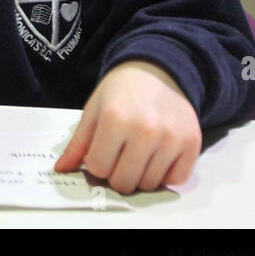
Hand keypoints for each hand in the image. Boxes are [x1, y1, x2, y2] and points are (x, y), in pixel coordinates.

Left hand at [54, 60, 200, 194]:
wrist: (157, 71)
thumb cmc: (120, 91)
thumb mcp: (93, 110)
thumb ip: (78, 143)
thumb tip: (62, 170)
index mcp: (115, 119)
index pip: (99, 167)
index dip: (96, 163)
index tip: (100, 152)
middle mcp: (146, 130)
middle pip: (124, 182)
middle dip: (116, 175)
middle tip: (117, 158)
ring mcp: (172, 139)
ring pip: (149, 184)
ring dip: (140, 176)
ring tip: (137, 155)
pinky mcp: (193, 144)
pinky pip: (176, 180)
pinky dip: (165, 176)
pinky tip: (157, 158)